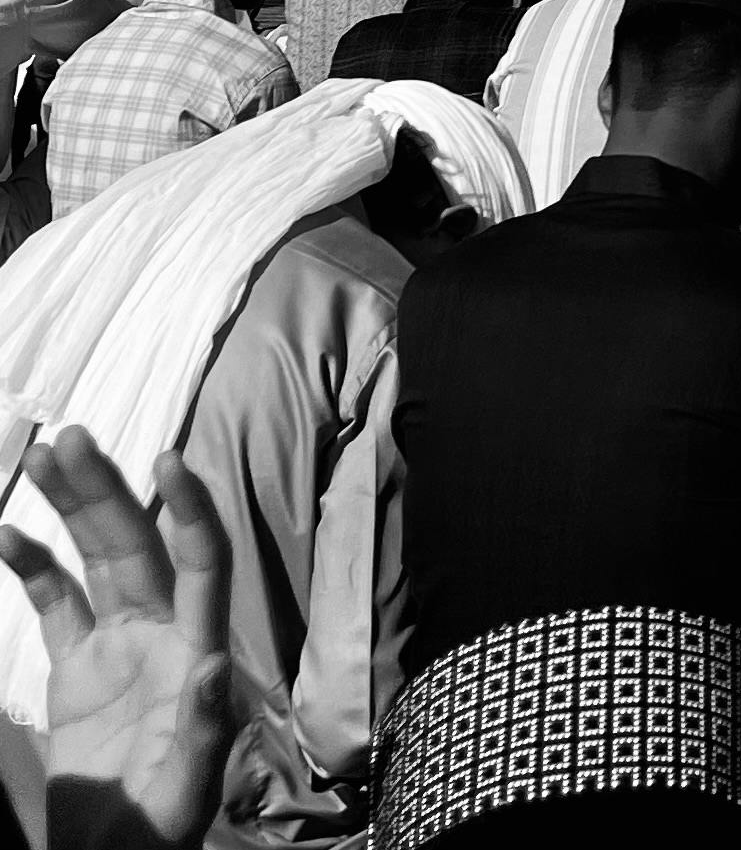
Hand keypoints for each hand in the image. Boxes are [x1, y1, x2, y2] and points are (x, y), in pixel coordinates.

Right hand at [0, 429, 233, 848]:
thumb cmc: (160, 831)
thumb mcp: (186, 787)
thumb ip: (203, 728)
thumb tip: (214, 667)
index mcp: (192, 651)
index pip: (201, 563)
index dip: (189, 512)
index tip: (169, 461)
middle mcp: (159, 634)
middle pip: (135, 544)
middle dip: (106, 489)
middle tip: (70, 437)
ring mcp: (116, 646)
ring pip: (95, 558)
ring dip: (72, 506)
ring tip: (43, 453)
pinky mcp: (76, 671)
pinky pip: (55, 603)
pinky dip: (34, 566)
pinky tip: (8, 533)